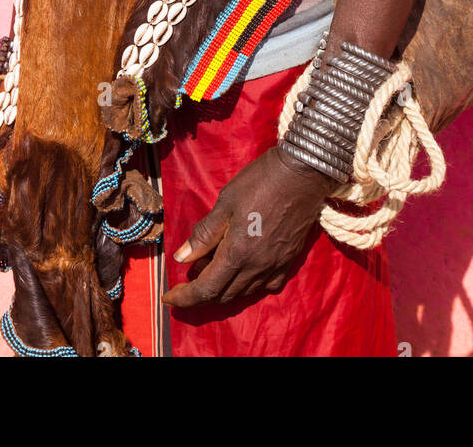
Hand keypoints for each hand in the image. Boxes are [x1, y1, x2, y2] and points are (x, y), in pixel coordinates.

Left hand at [162, 146, 334, 308]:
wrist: (303, 173)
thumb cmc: (260, 182)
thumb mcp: (225, 203)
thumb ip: (204, 234)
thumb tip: (182, 258)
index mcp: (237, 255)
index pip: (205, 290)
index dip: (184, 297)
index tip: (169, 297)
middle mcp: (256, 269)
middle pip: (223, 295)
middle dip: (201, 291)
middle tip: (189, 272)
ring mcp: (275, 267)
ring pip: (243, 292)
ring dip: (223, 286)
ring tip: (212, 264)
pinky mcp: (289, 261)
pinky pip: (265, 285)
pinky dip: (248, 283)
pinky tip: (243, 267)